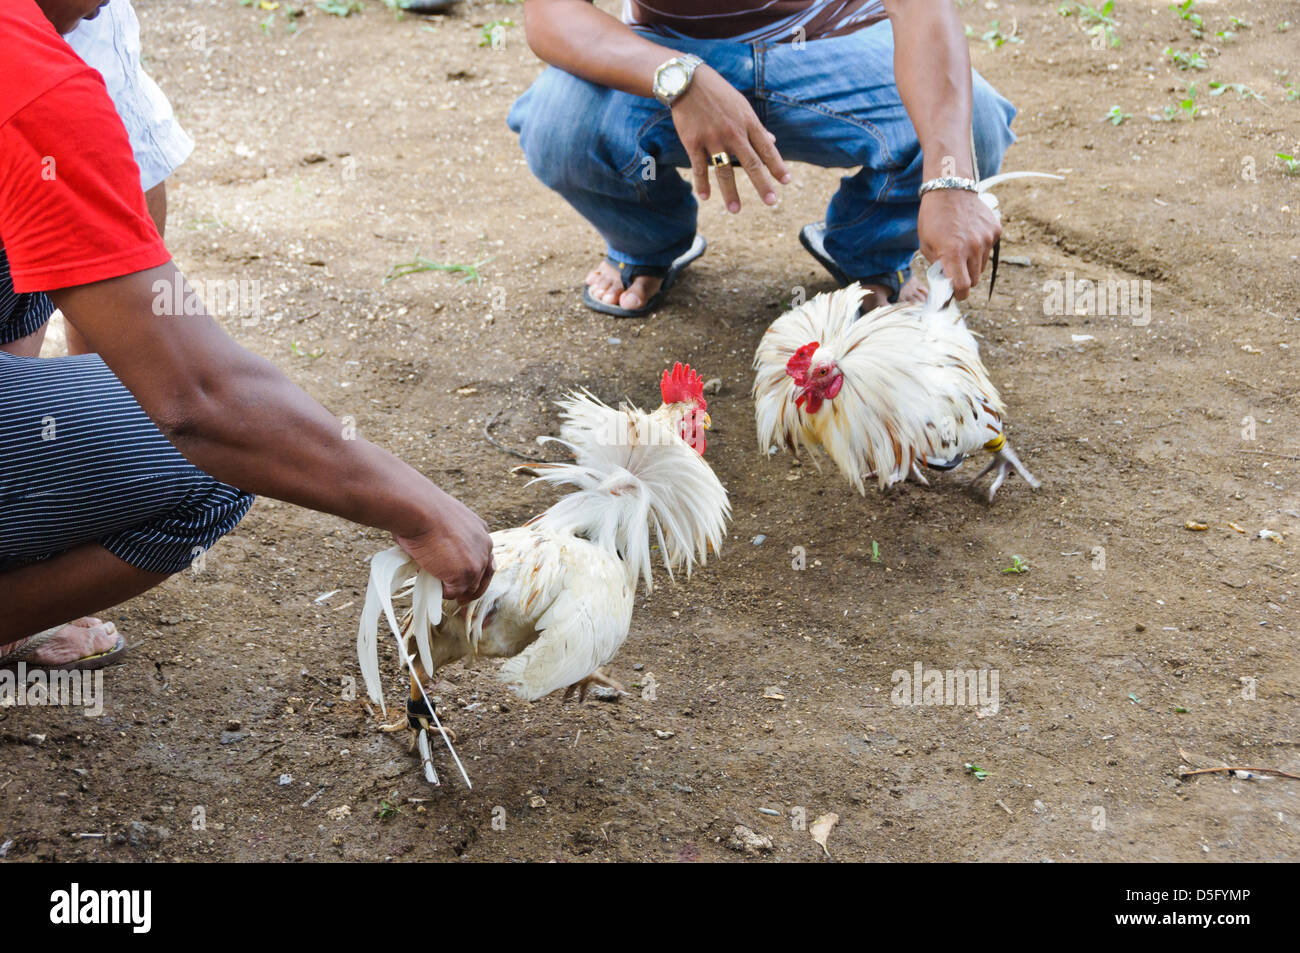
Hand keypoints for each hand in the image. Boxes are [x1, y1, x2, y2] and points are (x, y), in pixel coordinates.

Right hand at [394, 488, 493, 602]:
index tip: (466, 576)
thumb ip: (446, 537)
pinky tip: (429, 584)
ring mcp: (476, 563)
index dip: (475, 568)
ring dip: (456, 592)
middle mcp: (485, 546)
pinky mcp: (464, 575)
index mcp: (480, 530)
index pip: (484, 555)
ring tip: (440, 592)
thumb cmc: (422, 509)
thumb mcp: (442, 520)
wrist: (420, 510)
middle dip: (472, 588)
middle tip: (460, 598)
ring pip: (470, 587)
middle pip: (484, 575)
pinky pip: (452, 592)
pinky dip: (440, 592)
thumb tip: (431, 549)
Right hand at [670, 65, 790, 212]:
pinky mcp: (693, 142)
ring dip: (731, 192)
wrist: (687, 81)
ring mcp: (713, 138)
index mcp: (748, 122)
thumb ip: (756, 127)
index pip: (766, 149)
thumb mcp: (741, 106)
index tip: (786, 181)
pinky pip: (699, 167)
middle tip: (772, 202)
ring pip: (724, 170)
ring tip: (735, 210)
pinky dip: (702, 183)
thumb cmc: (718, 94)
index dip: (777, 166)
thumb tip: (773, 142)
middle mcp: (733, 133)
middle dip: (762, 184)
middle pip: (751, 163)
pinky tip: (705, 197)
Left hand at [917, 188, 1001, 299]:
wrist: (949, 189)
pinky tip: (970, 235)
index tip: (956, 295)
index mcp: (953, 253)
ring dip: (972, 264)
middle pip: (974, 279)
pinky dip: (981, 248)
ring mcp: (987, 238)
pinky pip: (989, 250)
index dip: (959, 294)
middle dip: (965, 279)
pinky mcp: (995, 230)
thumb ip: (938, 266)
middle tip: (955, 270)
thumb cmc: (933, 218)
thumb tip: (947, 282)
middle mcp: (973, 247)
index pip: (963, 286)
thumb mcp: (926, 244)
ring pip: (982, 266)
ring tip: (961, 248)